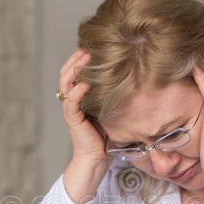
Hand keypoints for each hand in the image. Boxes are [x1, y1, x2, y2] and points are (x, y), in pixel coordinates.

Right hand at [58, 49, 111, 203]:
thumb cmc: (108, 136)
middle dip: (76, 57)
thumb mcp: (113, 109)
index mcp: (79, 96)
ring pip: (66, 82)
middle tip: (88, 45)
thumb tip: (137, 75)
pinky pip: (72, 100)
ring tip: (86, 56)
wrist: (97, 159)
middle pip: (67, 72)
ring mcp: (71, 109)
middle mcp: (72, 100)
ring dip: (75, 68)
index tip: (94, 44)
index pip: (75, 71)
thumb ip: (115, 94)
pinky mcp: (72, 118)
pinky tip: (88, 81)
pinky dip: (78, 90)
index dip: (80, 57)